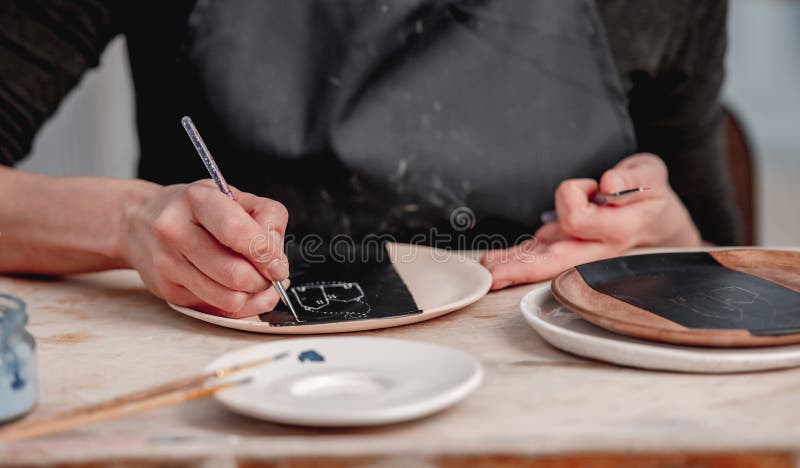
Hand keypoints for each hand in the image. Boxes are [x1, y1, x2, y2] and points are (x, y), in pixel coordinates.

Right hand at [120, 179, 289, 317]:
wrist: (141, 222)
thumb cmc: (196, 210)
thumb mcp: (235, 196)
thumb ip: (268, 219)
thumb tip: (276, 259)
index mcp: (197, 200)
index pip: (237, 232)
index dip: (265, 254)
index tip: (279, 266)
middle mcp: (175, 230)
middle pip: (235, 274)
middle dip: (263, 281)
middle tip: (270, 276)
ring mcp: (167, 263)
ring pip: (227, 299)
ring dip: (253, 297)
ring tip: (257, 284)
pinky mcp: (167, 290)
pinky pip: (215, 309)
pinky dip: (236, 305)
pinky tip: (236, 289)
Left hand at [481, 153, 701, 288]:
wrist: (653, 214)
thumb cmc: (647, 191)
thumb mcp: (650, 175)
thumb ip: (634, 178)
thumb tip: (609, 183)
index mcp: (617, 228)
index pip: (580, 219)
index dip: (575, 197)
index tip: (593, 185)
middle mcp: (594, 247)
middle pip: (554, 260)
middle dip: (525, 268)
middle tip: (495, 274)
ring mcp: (576, 250)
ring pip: (542, 263)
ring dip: (513, 267)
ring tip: (488, 269)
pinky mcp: (562, 247)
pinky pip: (536, 257)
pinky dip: (515, 259)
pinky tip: (495, 263)